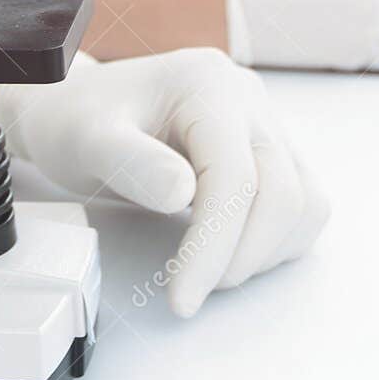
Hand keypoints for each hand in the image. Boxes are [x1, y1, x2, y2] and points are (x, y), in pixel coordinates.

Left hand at [0, 50, 327, 316]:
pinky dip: (275, 242)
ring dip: (264, 252)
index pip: (233, 176)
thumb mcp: (86, 139)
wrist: (74, 112)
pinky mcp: (272, 153)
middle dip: (241, 255)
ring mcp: (265, 124)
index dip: (215, 244)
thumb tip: (184, 193)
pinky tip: (227, 251)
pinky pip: (303, 206)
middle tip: (189, 290)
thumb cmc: (76, 122)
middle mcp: (247, 98)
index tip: (182, 297)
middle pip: (282, 193)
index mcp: (206, 83)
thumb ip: (130, 162)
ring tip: (206, 269)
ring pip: (304, 204)